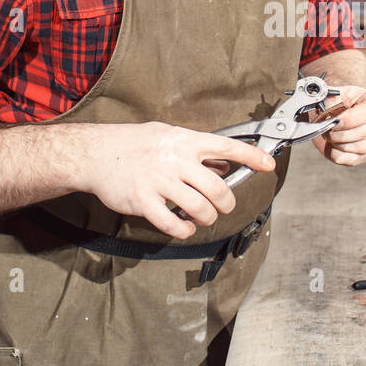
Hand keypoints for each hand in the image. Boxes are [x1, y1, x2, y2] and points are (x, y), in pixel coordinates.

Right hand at [71, 121, 274, 239]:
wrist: (96, 154)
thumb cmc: (134, 144)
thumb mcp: (168, 135)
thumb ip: (195, 149)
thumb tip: (223, 163)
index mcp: (185, 141)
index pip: (227, 146)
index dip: (252, 157)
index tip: (269, 165)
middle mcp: (175, 160)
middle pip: (218, 188)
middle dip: (226, 203)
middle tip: (223, 206)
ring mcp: (159, 181)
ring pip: (199, 208)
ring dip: (207, 217)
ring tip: (203, 217)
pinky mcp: (144, 201)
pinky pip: (173, 223)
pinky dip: (185, 229)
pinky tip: (185, 226)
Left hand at [311, 85, 365, 165]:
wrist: (337, 113)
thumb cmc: (337, 102)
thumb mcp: (333, 94)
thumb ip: (329, 97)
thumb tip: (323, 108)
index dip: (352, 118)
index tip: (335, 120)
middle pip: (365, 131)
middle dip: (341, 132)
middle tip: (326, 129)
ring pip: (359, 147)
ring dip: (338, 143)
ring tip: (328, 136)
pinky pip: (352, 159)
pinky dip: (337, 154)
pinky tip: (331, 146)